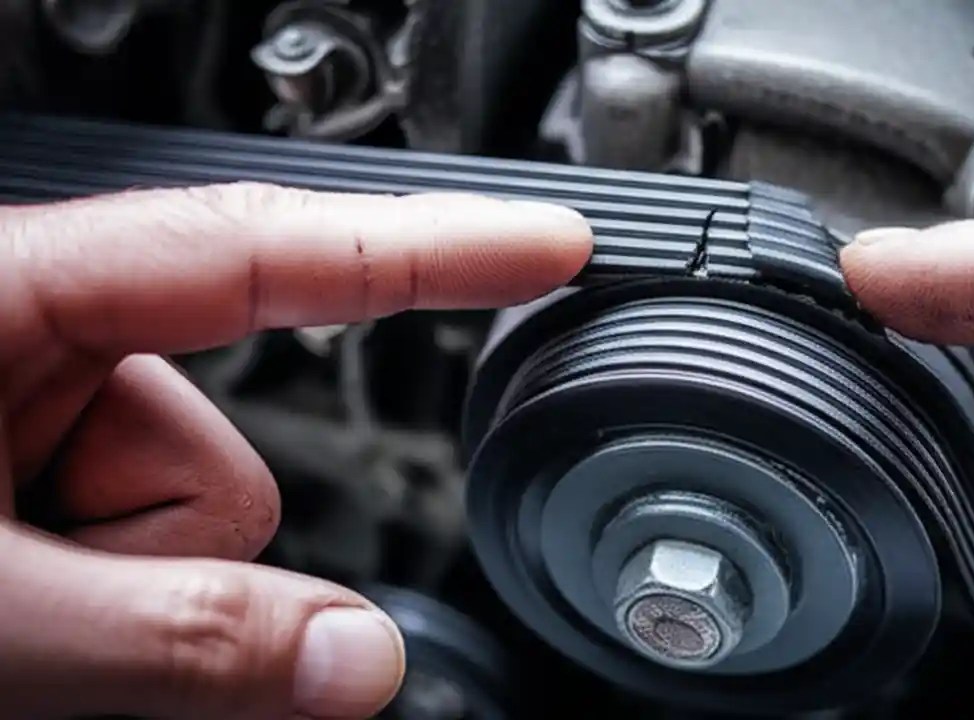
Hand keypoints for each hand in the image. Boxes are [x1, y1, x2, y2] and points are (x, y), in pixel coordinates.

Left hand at [0, 183, 590, 718]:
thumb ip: (183, 637)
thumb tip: (363, 655)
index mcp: (16, 290)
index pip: (272, 247)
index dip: (434, 245)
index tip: (553, 243)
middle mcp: (40, 332)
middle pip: (235, 457)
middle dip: (171, 555)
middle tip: (42, 621)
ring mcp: (40, 406)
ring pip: (200, 515)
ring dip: (131, 586)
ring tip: (13, 625)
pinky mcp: (41, 467)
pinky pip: (156, 538)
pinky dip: (112, 592)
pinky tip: (22, 620)